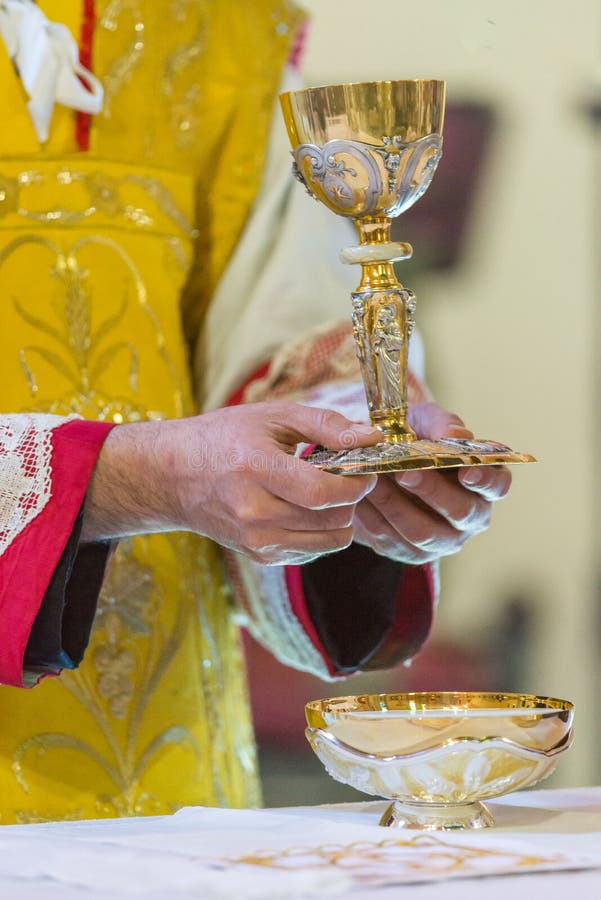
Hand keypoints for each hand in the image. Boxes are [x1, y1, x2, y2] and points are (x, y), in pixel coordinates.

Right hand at [83, 402, 379, 564]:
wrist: (174, 477)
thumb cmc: (225, 438)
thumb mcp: (273, 416)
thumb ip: (326, 425)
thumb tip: (371, 438)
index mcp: (256, 471)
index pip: (324, 493)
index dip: (357, 483)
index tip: (363, 468)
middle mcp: (254, 513)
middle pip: (333, 520)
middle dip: (351, 498)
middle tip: (344, 476)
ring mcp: (256, 540)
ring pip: (330, 542)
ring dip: (340, 517)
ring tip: (323, 492)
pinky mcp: (260, 556)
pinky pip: (312, 551)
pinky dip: (320, 531)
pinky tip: (302, 508)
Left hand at [353, 402, 511, 563]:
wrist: (380, 459)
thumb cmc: (414, 438)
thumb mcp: (426, 421)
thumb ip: (441, 425)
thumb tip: (455, 435)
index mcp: (484, 483)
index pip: (497, 485)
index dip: (485, 481)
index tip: (466, 471)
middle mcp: (471, 516)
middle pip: (460, 512)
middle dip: (431, 491)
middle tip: (404, 472)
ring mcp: (443, 539)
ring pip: (423, 532)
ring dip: (395, 505)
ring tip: (374, 481)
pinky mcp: (412, 552)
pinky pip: (393, 540)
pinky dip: (375, 518)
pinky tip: (360, 497)